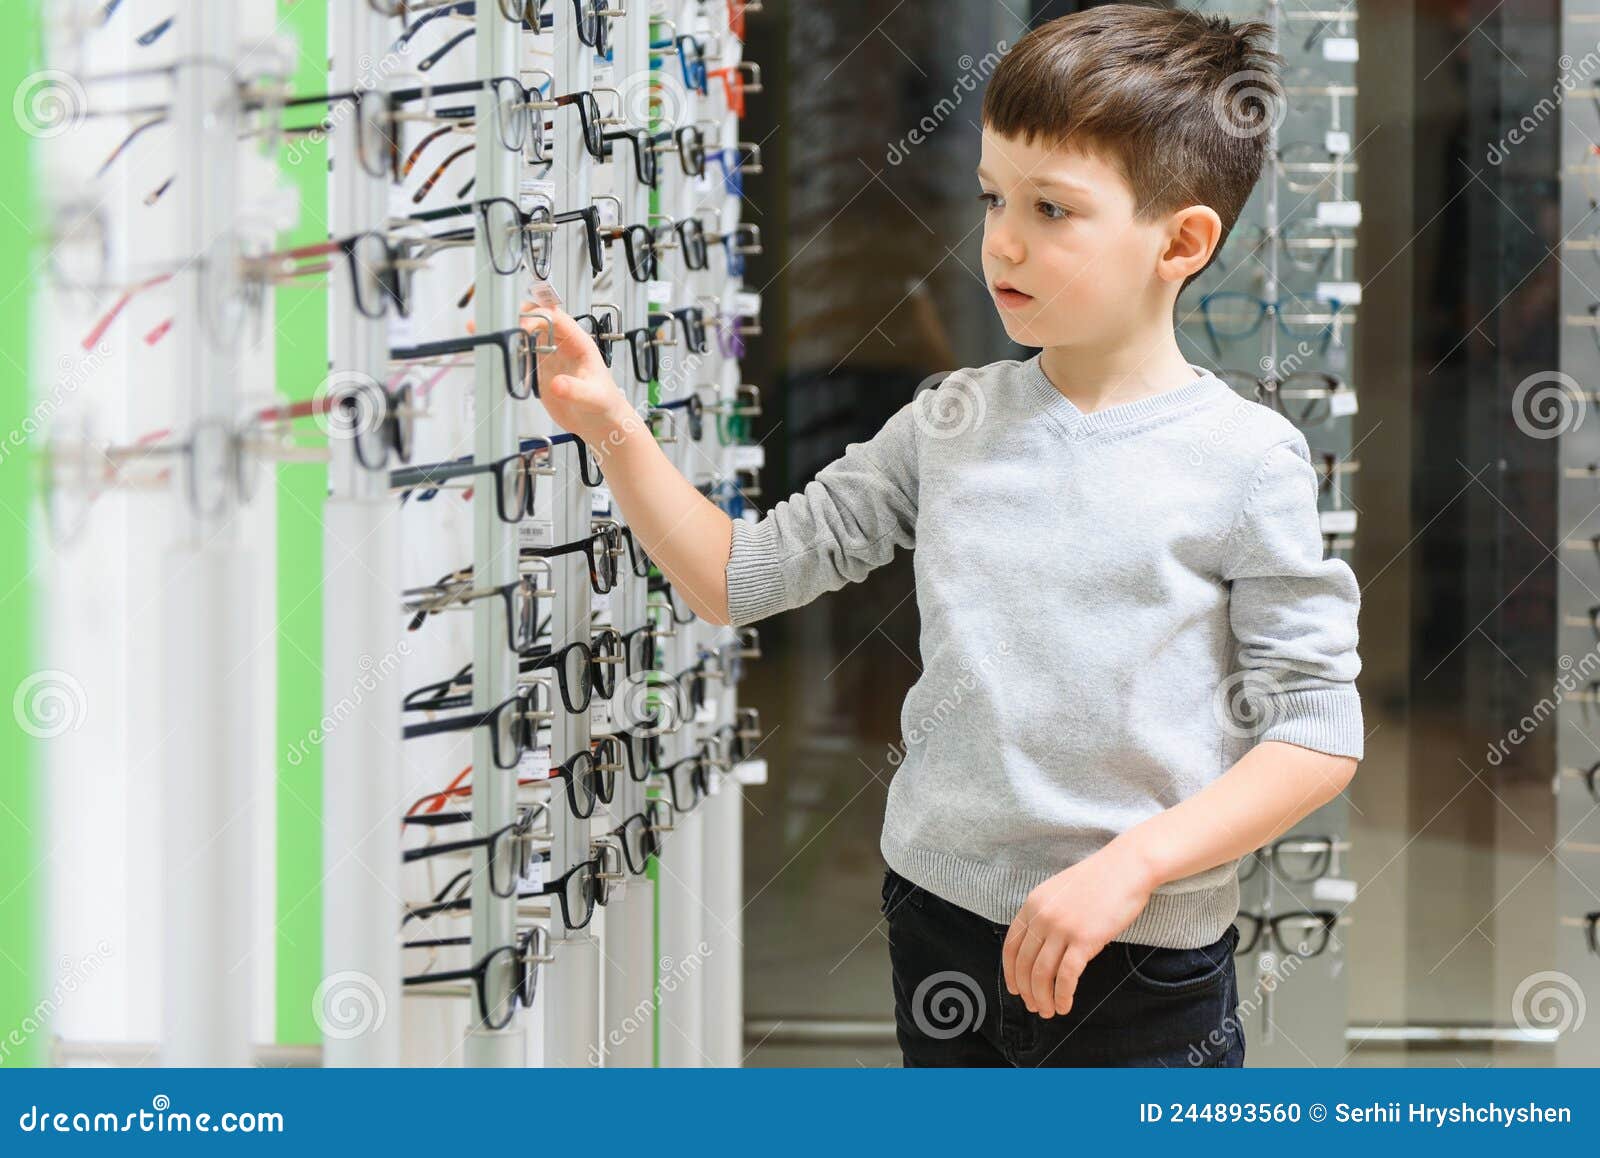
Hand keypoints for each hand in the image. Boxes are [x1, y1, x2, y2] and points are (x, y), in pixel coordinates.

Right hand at [508, 304, 634, 444]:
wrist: (598, 422)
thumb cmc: (603, 404)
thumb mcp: (593, 397)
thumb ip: (575, 390)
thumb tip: (556, 384)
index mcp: (579, 342)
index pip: (557, 317)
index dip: (539, 316)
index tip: (524, 326)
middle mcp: (563, 345)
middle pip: (540, 318)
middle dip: (523, 316)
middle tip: (510, 329)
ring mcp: (551, 355)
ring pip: (529, 333)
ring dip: (516, 333)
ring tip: (505, 343)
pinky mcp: (541, 369)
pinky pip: (524, 353)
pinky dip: (514, 352)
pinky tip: (509, 359)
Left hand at [1001, 839, 1158, 1018]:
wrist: (1127, 867)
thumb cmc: (1100, 880)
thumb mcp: (1060, 891)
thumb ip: (1047, 915)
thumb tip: (1043, 947)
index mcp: (1033, 904)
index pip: (1011, 946)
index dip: (1011, 972)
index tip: (1015, 989)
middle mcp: (1042, 916)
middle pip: (1024, 964)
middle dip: (1027, 991)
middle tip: (1035, 1008)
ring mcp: (1061, 927)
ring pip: (1042, 974)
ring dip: (1043, 998)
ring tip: (1049, 1011)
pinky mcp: (1084, 939)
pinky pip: (1066, 976)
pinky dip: (1062, 996)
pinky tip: (1065, 1006)